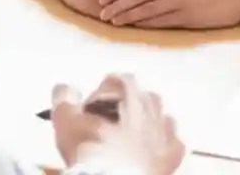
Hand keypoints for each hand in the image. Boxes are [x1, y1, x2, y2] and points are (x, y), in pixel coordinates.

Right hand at [51, 73, 185, 174]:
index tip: (93, 102)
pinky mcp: (172, 159)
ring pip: (164, 117)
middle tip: (114, 116)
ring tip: (134, 133)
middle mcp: (152, 111)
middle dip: (131, 102)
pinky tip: (154, 150)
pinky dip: (165, 144)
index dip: (105, 88)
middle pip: (146, 96)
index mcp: (129, 97)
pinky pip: (175, 145)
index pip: (121, 80)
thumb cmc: (89, 151)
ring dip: (150, 120)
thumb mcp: (66, 121)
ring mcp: (166, 135)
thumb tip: (65, 87)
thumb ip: (64, 98)